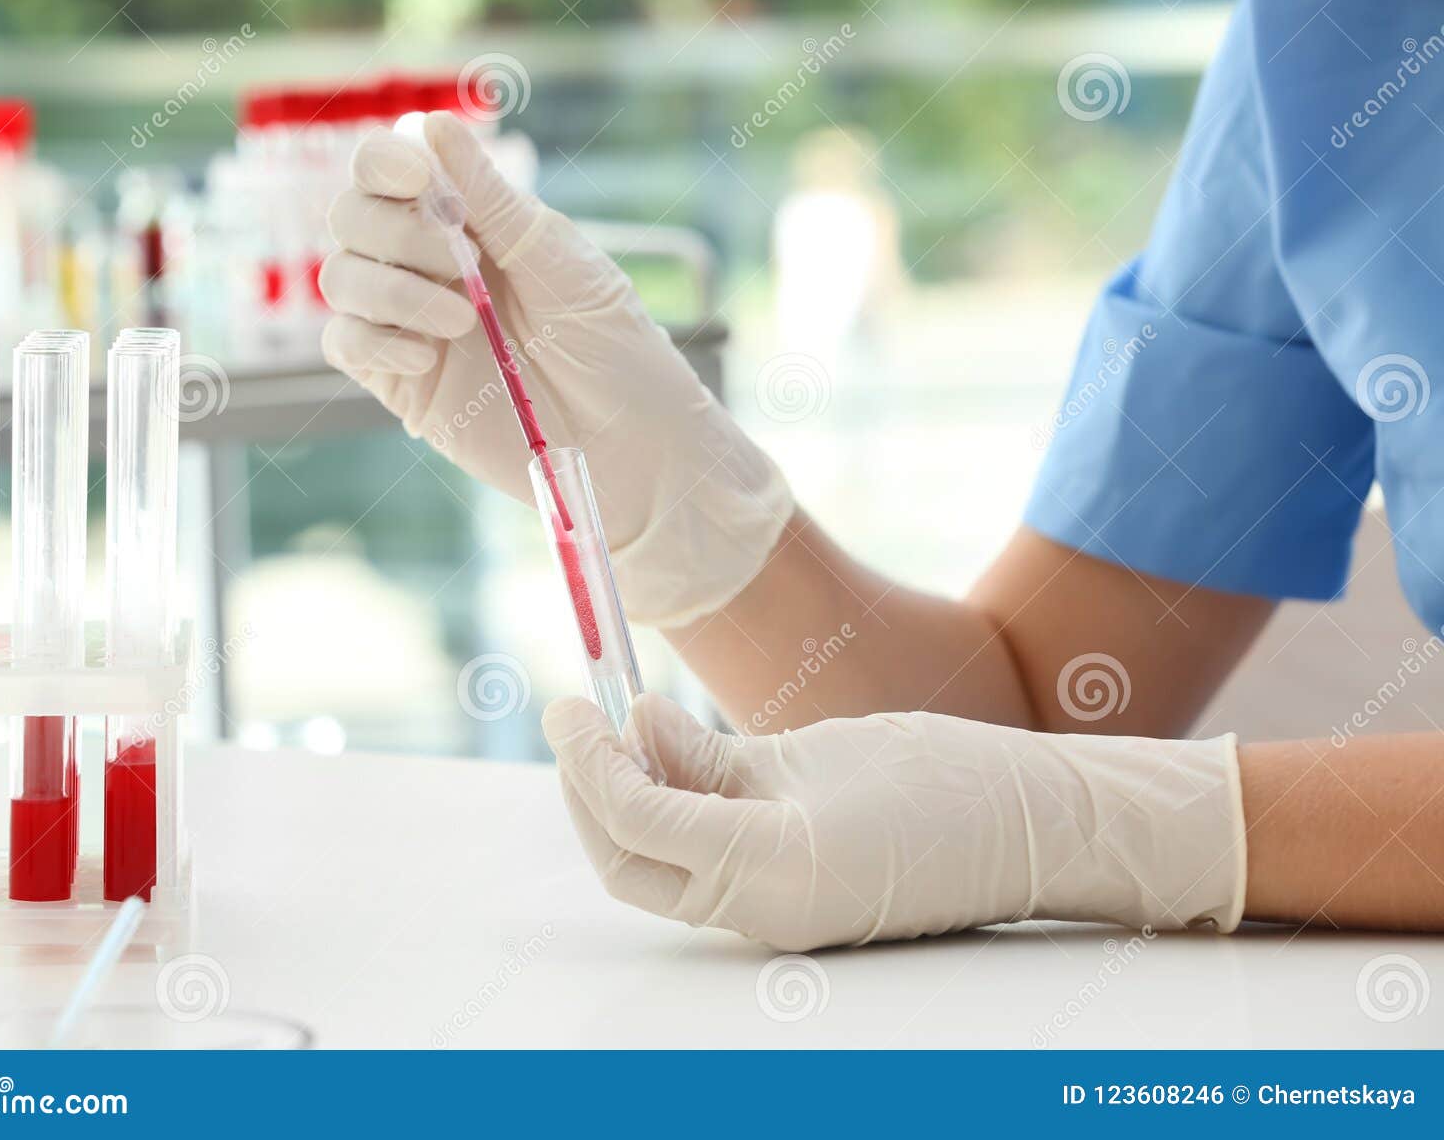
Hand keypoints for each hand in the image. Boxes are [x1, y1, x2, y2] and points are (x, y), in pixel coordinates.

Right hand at [319, 112, 792, 626]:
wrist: (631, 450)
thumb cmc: (615, 349)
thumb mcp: (560, 264)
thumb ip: (493, 200)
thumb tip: (432, 124)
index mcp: (473, 222)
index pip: (392, 169)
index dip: (385, 161)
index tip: (421, 180)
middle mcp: (430, 266)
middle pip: (351, 216)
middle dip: (393, 230)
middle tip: (458, 262)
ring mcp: (410, 323)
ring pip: (339, 277)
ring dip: (389, 288)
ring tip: (460, 323)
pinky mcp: (402, 382)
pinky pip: (344, 342)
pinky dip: (373, 338)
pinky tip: (429, 356)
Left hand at [543, 693, 1244, 950]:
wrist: (1042, 824)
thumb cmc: (948, 784)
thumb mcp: (815, 755)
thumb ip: (714, 755)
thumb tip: (637, 729)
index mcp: (771, 877)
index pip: (640, 826)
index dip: (588, 763)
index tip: (566, 704)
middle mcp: (762, 905)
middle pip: (632, 861)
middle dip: (589, 791)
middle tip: (573, 718)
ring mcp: (776, 900)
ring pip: (665, 856)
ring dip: (631, 789)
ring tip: (625, 714)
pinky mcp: (793, 879)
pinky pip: (710, 844)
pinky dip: (679, 795)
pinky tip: (673, 738)